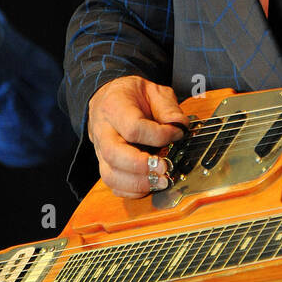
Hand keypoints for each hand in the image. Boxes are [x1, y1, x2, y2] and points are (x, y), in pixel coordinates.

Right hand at [87, 75, 188, 197]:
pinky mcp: (105, 164)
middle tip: (165, 167)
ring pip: (110, 175)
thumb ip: (168, 107)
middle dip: (142, 166)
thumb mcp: (153, 91)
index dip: (158, 135)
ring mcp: (101, 151)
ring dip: (138, 183)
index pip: (133, 127)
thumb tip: (180, 126)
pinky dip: (132, 191)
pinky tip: (150, 185)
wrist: (110, 98)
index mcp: (114, 107)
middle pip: (114, 154)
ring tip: (161, 181)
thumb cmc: (133, 96)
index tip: (176, 134)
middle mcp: (103, 131)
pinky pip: (113, 185)